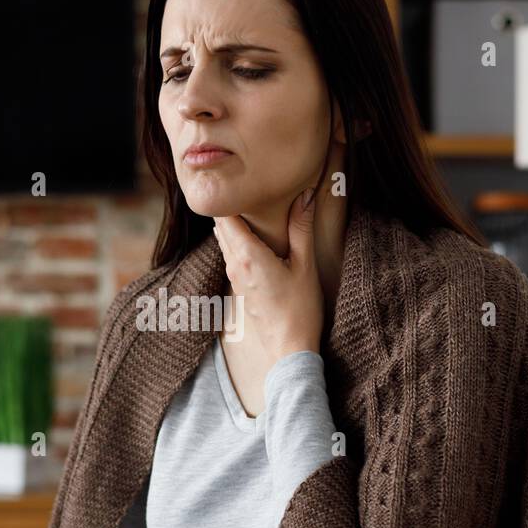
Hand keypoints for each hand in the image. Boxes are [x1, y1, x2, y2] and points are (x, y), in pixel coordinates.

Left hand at [213, 186, 322, 371]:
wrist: (288, 348)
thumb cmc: (300, 309)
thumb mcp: (305, 265)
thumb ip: (302, 228)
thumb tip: (305, 195)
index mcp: (247, 254)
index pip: (226, 214)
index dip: (231, 195)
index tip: (244, 179)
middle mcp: (234, 263)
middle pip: (222, 224)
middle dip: (232, 205)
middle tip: (249, 186)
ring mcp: (234, 275)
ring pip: (225, 238)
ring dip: (235, 222)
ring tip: (253, 205)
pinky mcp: (239, 284)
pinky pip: (231, 253)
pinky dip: (239, 238)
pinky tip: (256, 234)